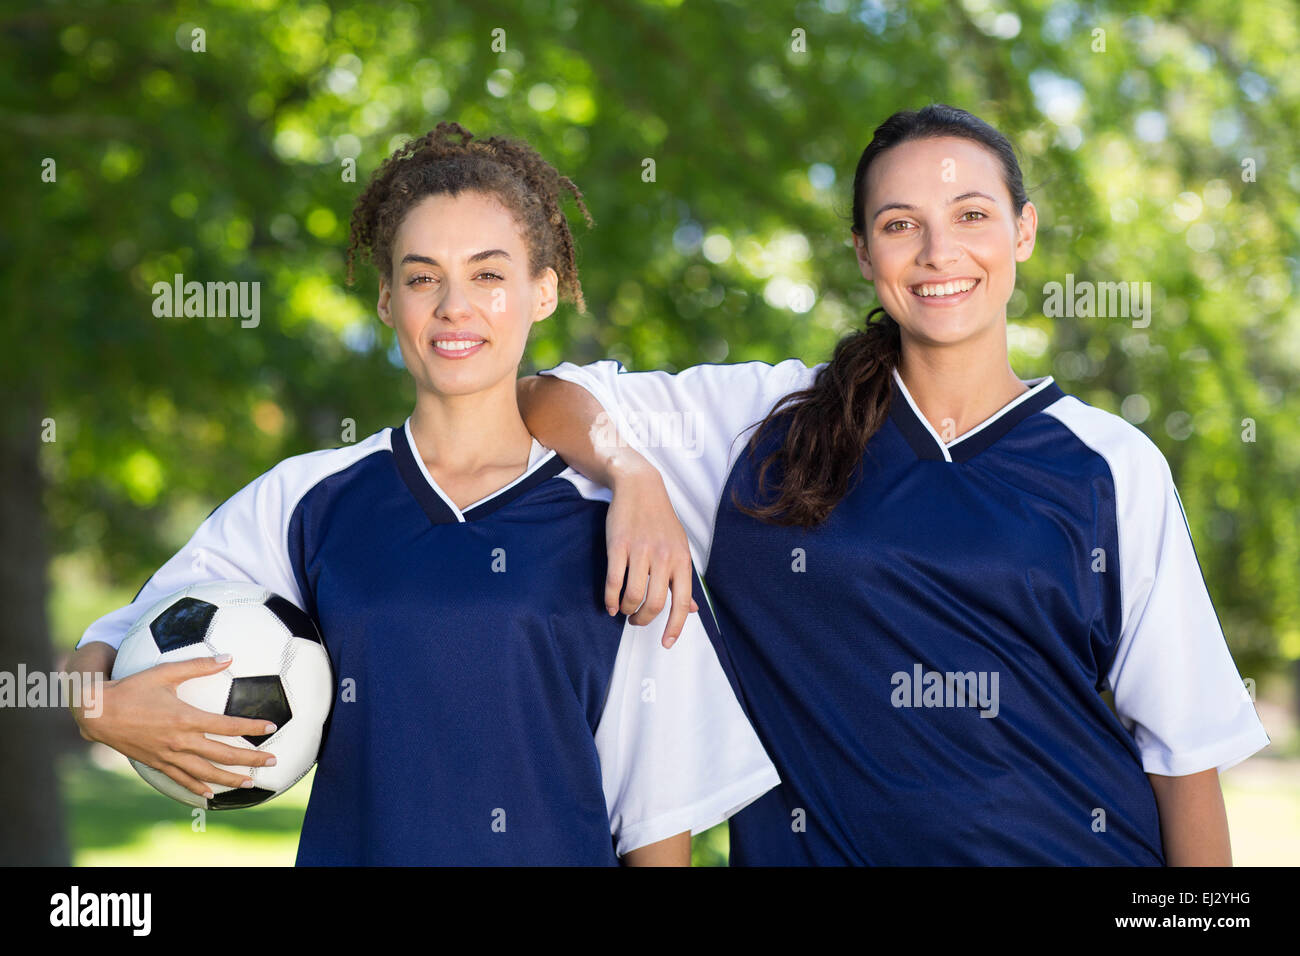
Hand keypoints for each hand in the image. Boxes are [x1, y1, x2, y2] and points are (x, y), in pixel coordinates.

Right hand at [74, 655, 278, 799]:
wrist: (97, 713)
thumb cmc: (132, 688)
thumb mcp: (165, 672)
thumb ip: (198, 665)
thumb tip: (228, 655)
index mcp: (186, 718)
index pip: (227, 725)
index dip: (251, 727)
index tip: (271, 727)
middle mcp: (180, 741)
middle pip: (223, 754)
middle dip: (250, 759)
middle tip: (272, 761)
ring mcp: (168, 755)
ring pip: (205, 772)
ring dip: (229, 779)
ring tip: (249, 784)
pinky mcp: (156, 763)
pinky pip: (180, 779)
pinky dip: (197, 787)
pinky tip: (210, 794)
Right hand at [606, 466, 698, 646]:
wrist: (639, 487)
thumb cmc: (660, 520)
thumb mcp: (679, 547)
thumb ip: (683, 579)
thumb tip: (692, 610)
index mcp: (682, 560)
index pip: (682, 601)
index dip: (675, 627)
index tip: (666, 643)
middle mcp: (663, 557)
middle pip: (655, 603)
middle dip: (644, 620)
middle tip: (637, 621)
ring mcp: (640, 551)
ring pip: (633, 595)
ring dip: (627, 610)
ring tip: (624, 611)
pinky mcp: (618, 546)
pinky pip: (614, 582)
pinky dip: (611, 599)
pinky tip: (610, 604)